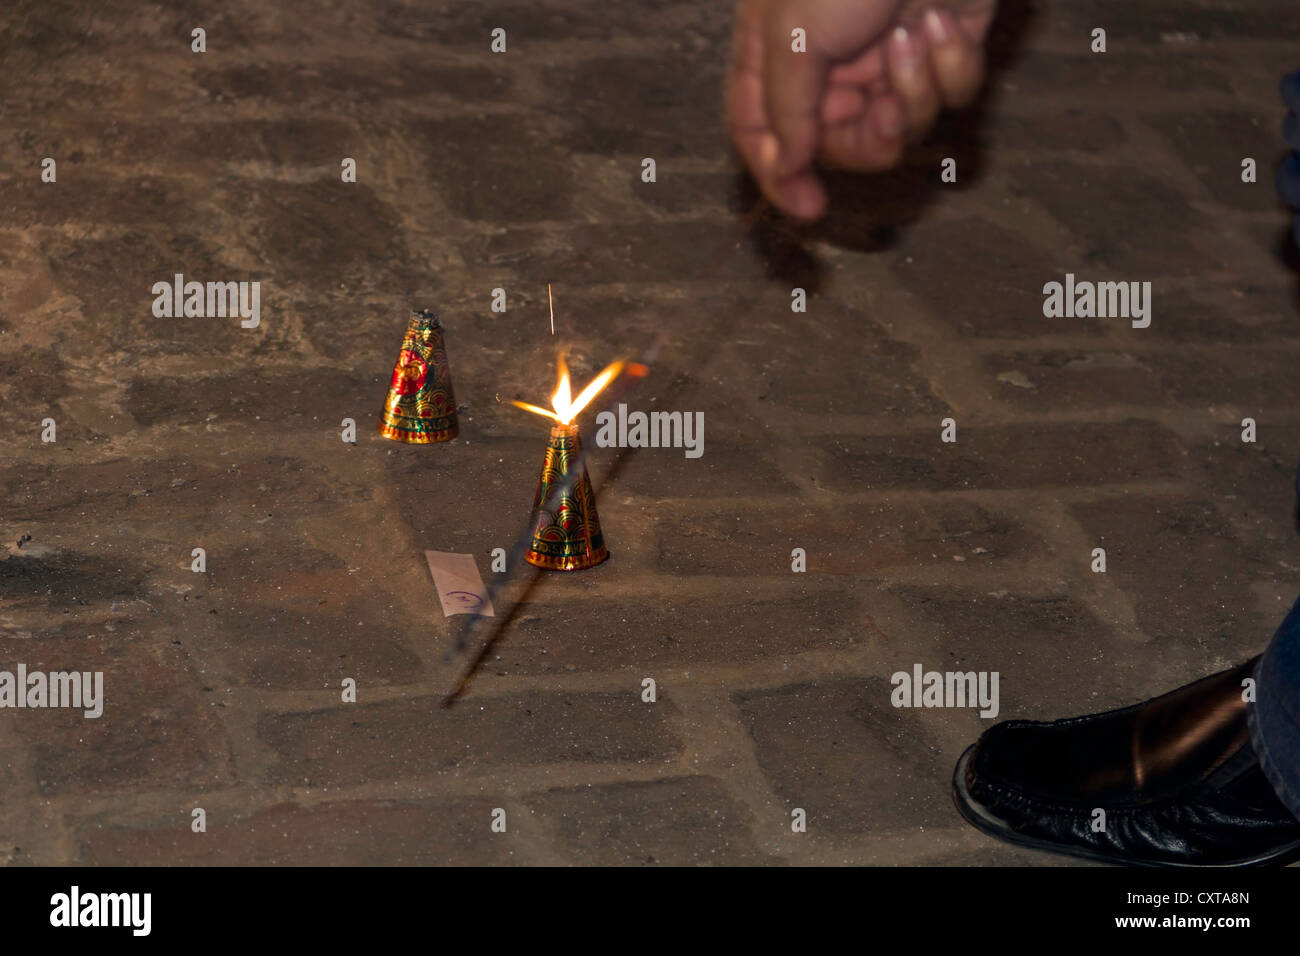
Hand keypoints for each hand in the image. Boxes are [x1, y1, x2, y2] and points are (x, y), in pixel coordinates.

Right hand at [728, 0, 996, 219]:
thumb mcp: (793, 34)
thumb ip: (785, 109)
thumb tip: (788, 164)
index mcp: (776, 50)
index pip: (762, 131)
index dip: (781, 175)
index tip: (809, 209)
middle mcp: (831, 61)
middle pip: (838, 142)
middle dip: (869, 137)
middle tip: (886, 113)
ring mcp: (890, 54)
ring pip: (901, 124)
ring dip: (914, 91)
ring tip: (913, 36)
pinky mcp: (947, 45)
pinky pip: (951, 93)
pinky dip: (952, 65)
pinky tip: (942, 21)